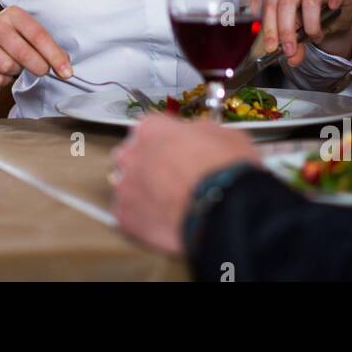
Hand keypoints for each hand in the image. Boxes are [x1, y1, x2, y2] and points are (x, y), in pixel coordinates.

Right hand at [0, 6, 71, 108]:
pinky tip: (2, 74)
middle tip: (42, 71)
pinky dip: (3, 81)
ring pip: (6, 65)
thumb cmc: (12, 45)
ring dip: (16, 72)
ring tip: (16, 67)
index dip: (54, 55)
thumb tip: (65, 67)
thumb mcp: (31, 41)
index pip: (37, 34)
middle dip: (38, 66)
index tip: (66, 72)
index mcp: (13, 14)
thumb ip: (51, 51)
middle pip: (21, 50)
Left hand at [112, 114, 260, 254]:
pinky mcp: (126, 218)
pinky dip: (144, 221)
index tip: (175, 153)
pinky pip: (130, 218)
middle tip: (173, 181)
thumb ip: (197, 132)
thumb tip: (197, 137)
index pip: (149, 130)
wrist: (226, 209)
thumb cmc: (226, 170)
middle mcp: (131, 154)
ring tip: (171, 205)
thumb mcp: (222, 133)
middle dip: (149, 167)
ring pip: (129, 189)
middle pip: (132, 158)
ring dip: (145, 194)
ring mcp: (125, 187)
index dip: (167, 144)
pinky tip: (166, 223)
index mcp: (151, 128)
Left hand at [261, 0, 351, 66]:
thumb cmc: (312, 19)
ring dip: (312, 24)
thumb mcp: (299, 35)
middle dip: (286, 29)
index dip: (269, 26)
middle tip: (289, 50)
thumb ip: (294, 45)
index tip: (271, 46)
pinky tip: (333, 6)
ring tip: (316, 37)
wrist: (335, 16)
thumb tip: (292, 59)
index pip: (270, 3)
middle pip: (287, 1)